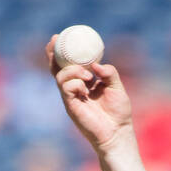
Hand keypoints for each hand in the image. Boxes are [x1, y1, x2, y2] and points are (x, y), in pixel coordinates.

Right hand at [46, 35, 133, 154]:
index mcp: (84, 83)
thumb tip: (96, 65)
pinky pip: (65, 88)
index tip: (61, 36)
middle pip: (57, 68)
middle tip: (55, 40)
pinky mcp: (70, 107)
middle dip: (53, 53)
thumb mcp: (117, 87)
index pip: (69, 65)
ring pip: (60, 76)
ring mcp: (71, 98)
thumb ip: (109, 72)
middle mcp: (74, 89)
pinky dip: (75, 83)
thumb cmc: (118, 113)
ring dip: (73, 71)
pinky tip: (86, 88)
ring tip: (88, 76)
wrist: (117, 133)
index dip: (63, 51)